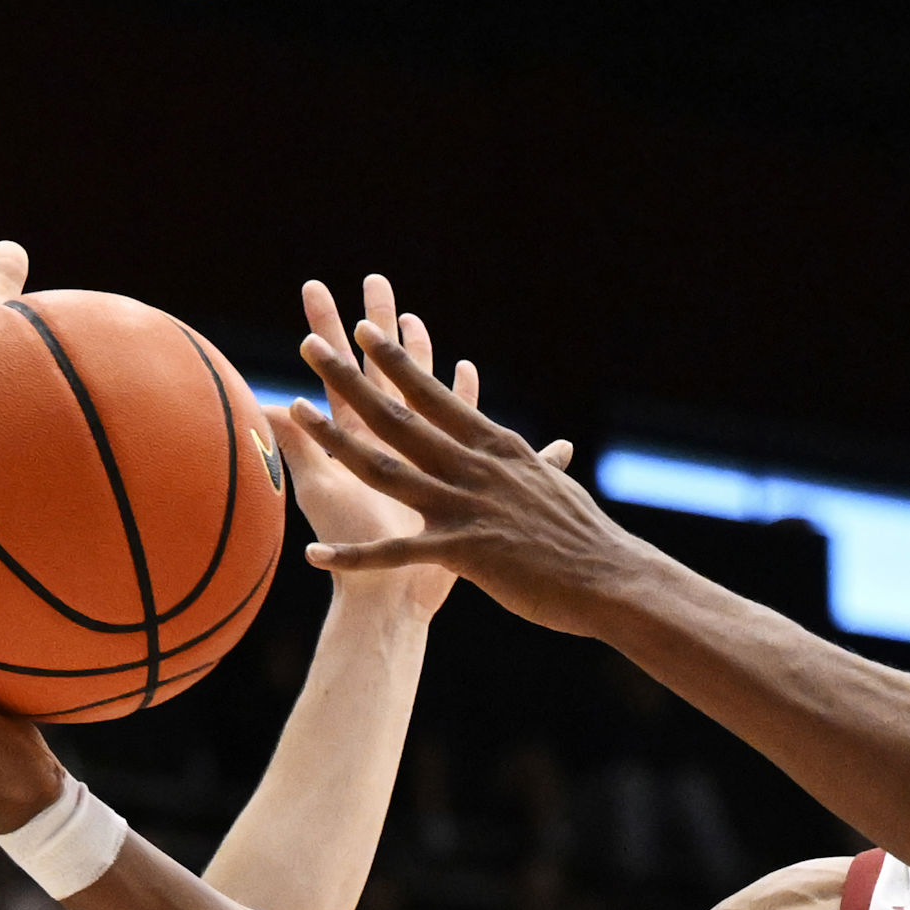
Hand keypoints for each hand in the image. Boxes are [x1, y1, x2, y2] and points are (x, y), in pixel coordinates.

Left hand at [284, 318, 607, 631]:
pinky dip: (355, 557)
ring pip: (386, 469)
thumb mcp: (558, 488)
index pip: (435, 395)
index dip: (395, 361)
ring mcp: (467, 506)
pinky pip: (397, 555)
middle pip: (399, 418)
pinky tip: (315, 556)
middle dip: (350, 379)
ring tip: (297, 412)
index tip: (362, 331)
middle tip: (310, 343)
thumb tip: (554, 449)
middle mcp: (474, 467)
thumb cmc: (586, 538)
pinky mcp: (464, 552)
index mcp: (494, 447)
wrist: (612, 578)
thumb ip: (544, 465)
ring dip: (336, 441)